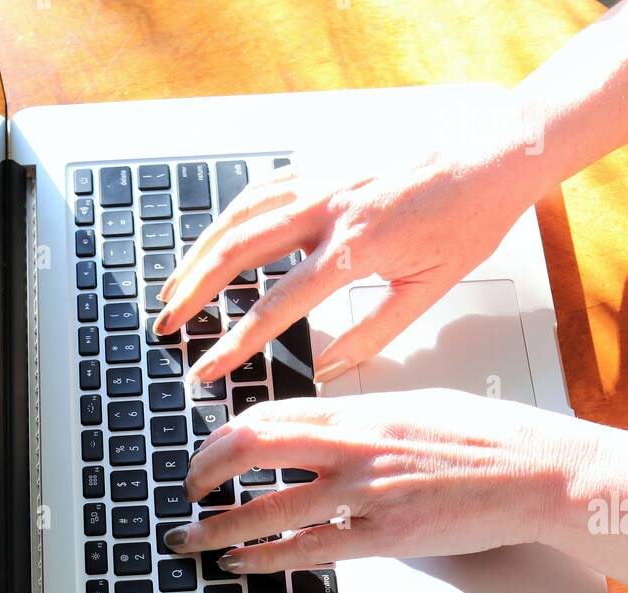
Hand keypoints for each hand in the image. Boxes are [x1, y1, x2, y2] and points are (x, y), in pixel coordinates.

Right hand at [153, 141, 530, 384]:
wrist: (492, 155)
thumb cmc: (469, 219)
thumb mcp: (427, 290)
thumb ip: (372, 334)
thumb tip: (328, 369)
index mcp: (356, 246)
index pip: (277, 306)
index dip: (235, 344)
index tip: (207, 369)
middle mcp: (330, 207)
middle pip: (238, 252)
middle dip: (194, 293)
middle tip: (168, 326)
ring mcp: (322, 179)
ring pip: (239, 215)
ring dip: (199, 255)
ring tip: (175, 289)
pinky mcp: (323, 166)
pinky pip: (260, 190)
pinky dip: (228, 218)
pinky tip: (213, 242)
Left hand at [162, 390, 588, 573]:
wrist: (535, 471)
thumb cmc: (483, 439)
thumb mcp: (413, 407)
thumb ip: (360, 418)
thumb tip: (317, 426)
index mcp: (361, 409)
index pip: (271, 413)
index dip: (224, 435)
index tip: (205, 451)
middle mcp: (354, 446)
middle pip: (253, 448)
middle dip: (204, 472)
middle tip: (185, 491)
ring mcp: (365, 493)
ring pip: (269, 508)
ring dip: (218, 527)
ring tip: (191, 539)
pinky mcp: (383, 538)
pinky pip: (309, 551)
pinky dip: (265, 558)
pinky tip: (240, 563)